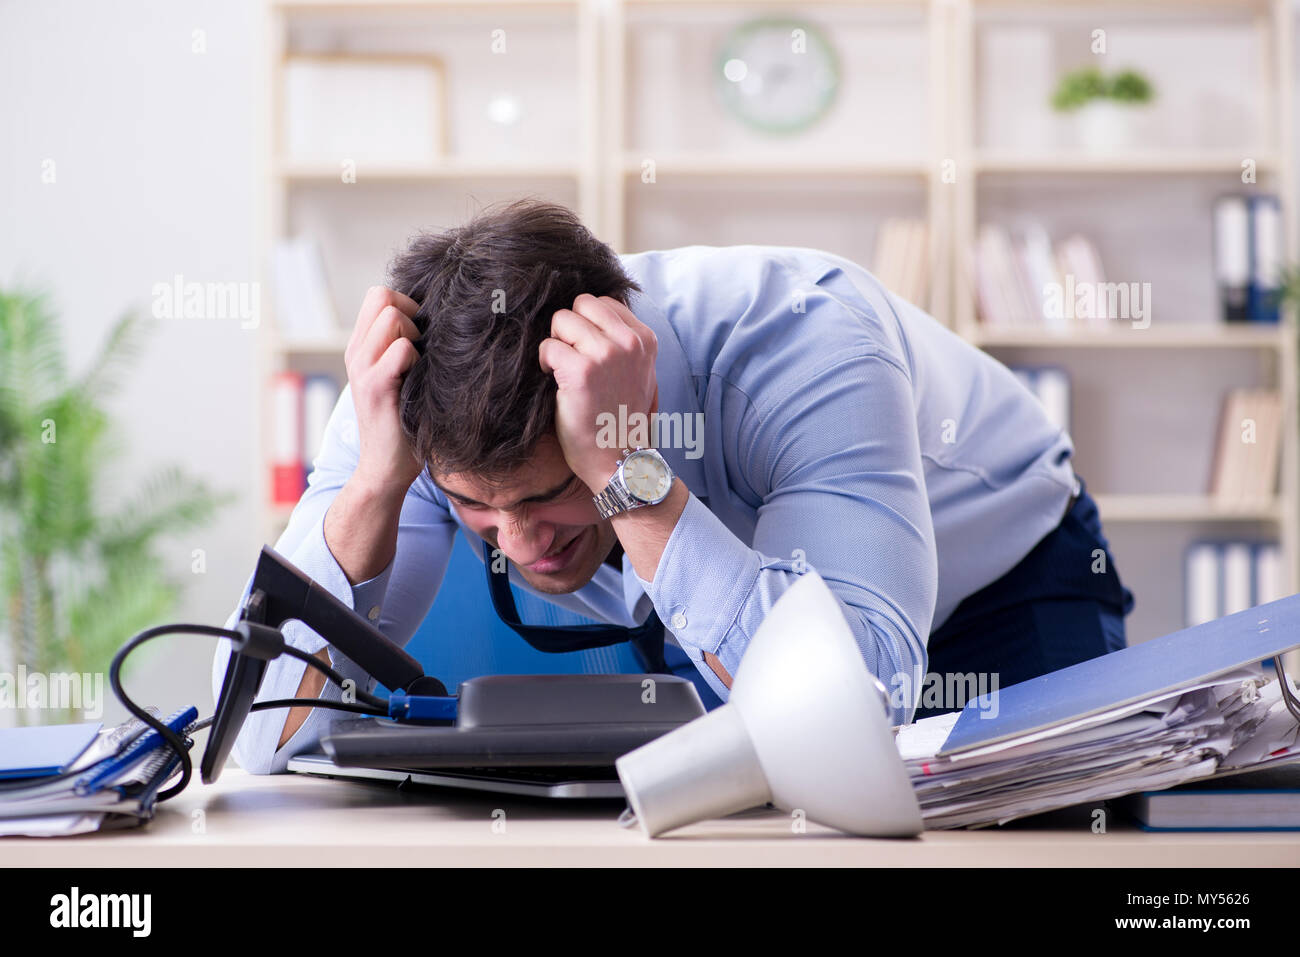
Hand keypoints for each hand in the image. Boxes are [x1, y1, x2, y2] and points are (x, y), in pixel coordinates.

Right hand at [343, 285, 424, 494]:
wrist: (386, 469)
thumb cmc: (404, 424)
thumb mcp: (399, 379)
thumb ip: (403, 349)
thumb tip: (439, 321)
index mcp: (362, 348)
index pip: (378, 295)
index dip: (405, 303)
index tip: (422, 334)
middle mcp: (357, 353)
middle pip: (383, 296)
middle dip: (412, 313)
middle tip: (423, 348)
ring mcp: (362, 367)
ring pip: (392, 316)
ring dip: (415, 336)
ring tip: (420, 367)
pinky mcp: (375, 385)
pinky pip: (401, 348)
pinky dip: (418, 359)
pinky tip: (421, 383)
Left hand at [539, 293, 658, 491]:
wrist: (619, 459)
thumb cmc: (620, 418)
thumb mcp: (639, 371)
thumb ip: (623, 340)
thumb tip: (591, 311)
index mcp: (645, 339)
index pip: (603, 302)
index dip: (588, 325)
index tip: (589, 353)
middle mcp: (629, 342)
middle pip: (581, 304)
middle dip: (571, 328)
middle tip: (573, 359)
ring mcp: (606, 354)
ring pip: (562, 320)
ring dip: (557, 345)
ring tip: (565, 372)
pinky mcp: (581, 371)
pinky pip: (547, 346)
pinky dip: (545, 364)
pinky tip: (557, 383)